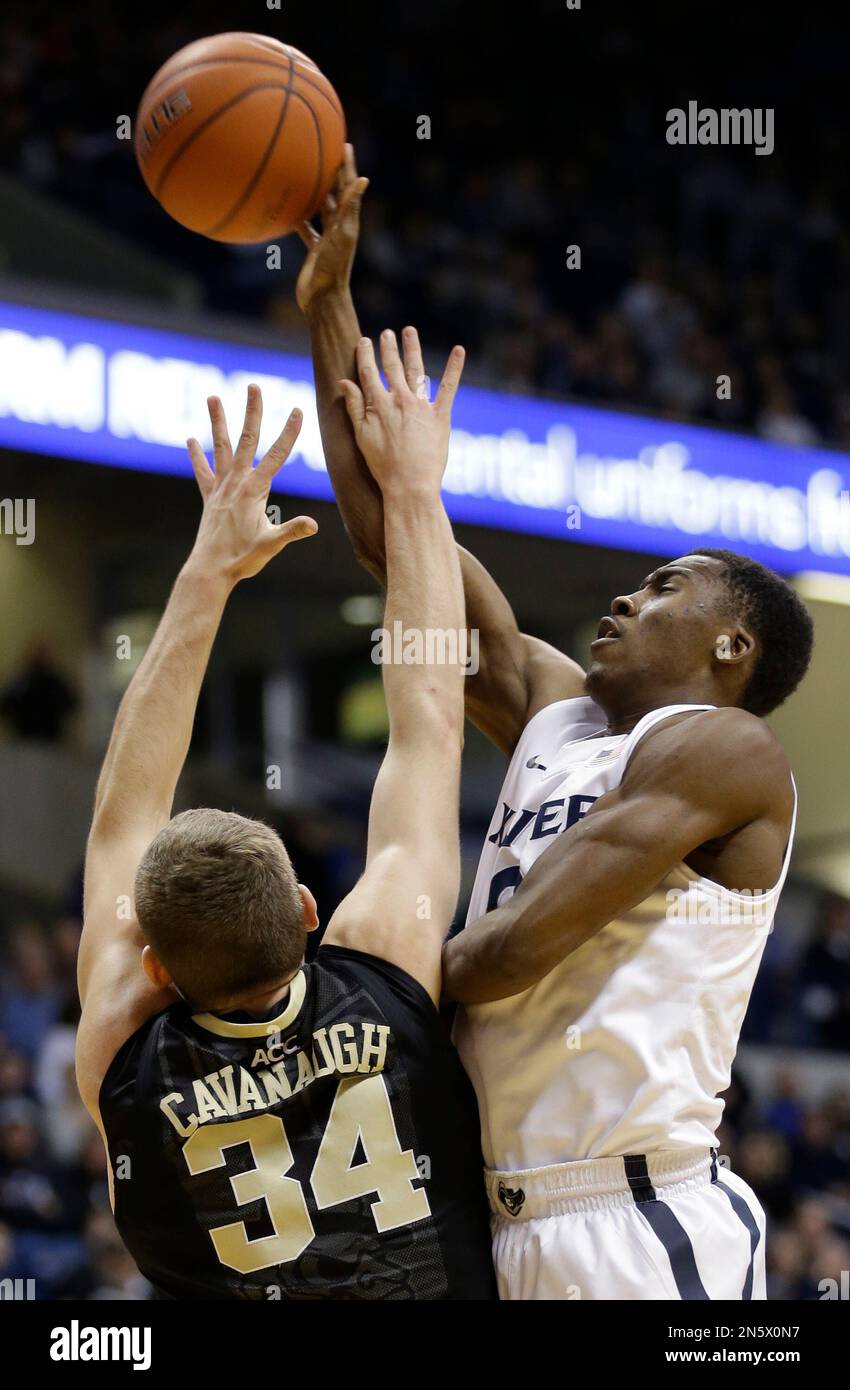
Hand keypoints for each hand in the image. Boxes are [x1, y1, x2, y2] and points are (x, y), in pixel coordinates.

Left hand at [187, 386, 316, 583]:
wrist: (210, 570)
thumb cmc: (242, 559)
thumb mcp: (271, 544)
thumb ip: (291, 531)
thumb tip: (312, 525)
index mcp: (254, 489)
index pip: (277, 455)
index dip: (289, 432)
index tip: (297, 409)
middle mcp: (236, 482)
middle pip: (246, 439)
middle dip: (252, 412)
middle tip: (253, 386)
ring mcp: (221, 488)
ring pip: (220, 447)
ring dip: (218, 421)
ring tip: (213, 397)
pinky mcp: (210, 498)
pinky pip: (203, 471)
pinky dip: (197, 455)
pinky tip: (191, 439)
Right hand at [295, 144, 367, 314]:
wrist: (323, 298)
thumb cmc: (333, 268)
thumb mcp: (343, 235)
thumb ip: (351, 207)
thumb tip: (363, 179)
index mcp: (348, 220)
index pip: (348, 186)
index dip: (347, 166)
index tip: (345, 144)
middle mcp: (339, 226)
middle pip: (336, 193)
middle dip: (334, 173)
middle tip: (328, 149)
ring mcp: (326, 237)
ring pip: (321, 209)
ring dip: (318, 192)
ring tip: (309, 173)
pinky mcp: (314, 249)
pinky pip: (306, 228)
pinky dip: (299, 217)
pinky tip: (290, 208)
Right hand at [339, 328, 464, 494]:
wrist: (410, 485)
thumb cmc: (383, 466)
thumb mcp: (361, 436)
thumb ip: (353, 407)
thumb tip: (343, 382)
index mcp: (378, 404)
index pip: (368, 372)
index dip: (365, 354)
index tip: (364, 341)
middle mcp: (400, 399)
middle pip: (392, 366)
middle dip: (388, 347)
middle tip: (387, 333)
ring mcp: (421, 406)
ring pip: (416, 369)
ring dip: (412, 348)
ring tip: (409, 331)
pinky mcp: (441, 416)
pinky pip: (449, 387)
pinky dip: (454, 368)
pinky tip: (459, 351)